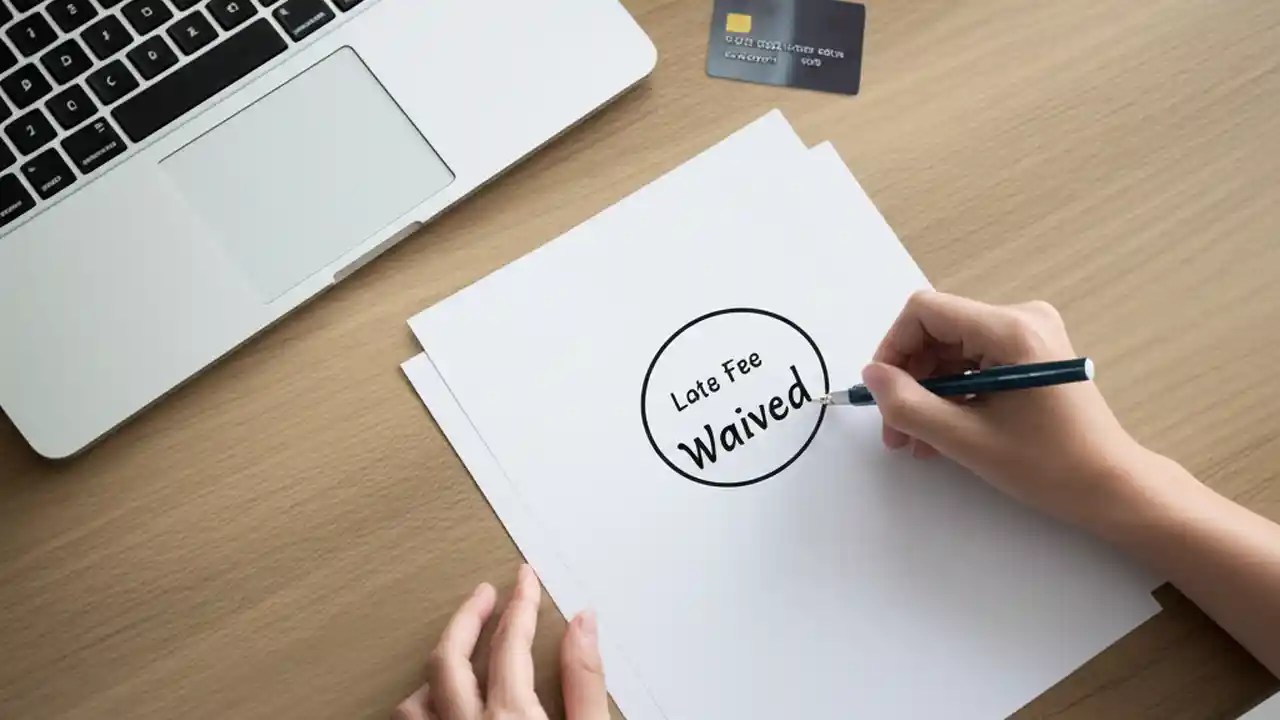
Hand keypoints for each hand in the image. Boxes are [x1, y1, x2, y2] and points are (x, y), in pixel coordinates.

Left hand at [393, 565, 607, 719]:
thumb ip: (584, 681)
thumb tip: (583, 623)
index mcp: (510, 717)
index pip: (510, 642)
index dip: (520, 604)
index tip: (524, 579)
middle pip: (449, 657)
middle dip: (466, 617)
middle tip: (484, 595)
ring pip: (413, 700)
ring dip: (435, 670)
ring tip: (455, 653)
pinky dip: (421, 707)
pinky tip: (438, 704)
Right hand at [862, 291, 1160, 531]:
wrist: (1112, 486)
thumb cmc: (1050, 466)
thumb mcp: (967, 439)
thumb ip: (909, 405)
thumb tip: (872, 376)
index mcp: (1012, 330)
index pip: (926, 312)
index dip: (893, 348)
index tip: (882, 393)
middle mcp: (1023, 318)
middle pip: (938, 332)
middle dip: (909, 379)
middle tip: (895, 430)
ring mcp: (1030, 334)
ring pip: (952, 350)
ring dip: (928, 392)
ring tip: (916, 440)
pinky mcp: (1032, 353)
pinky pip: (974, 362)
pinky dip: (953, 394)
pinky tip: (942, 432)